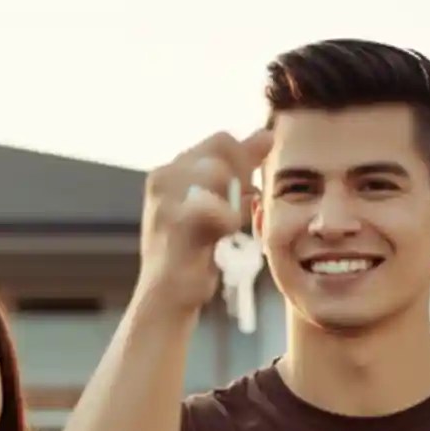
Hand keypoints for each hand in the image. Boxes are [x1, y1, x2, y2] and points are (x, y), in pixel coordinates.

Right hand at [134, 129, 272, 314]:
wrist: (166, 297)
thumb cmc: (192, 251)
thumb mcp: (218, 201)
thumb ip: (239, 166)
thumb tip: (266, 133)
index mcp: (170, 170)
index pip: (220, 141)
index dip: (244, 161)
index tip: (247, 191)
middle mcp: (162, 178)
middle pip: (222, 151)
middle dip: (242, 178)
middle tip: (240, 210)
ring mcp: (165, 201)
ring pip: (219, 172)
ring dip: (234, 200)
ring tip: (227, 227)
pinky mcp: (174, 227)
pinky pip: (216, 210)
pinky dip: (228, 222)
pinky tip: (224, 237)